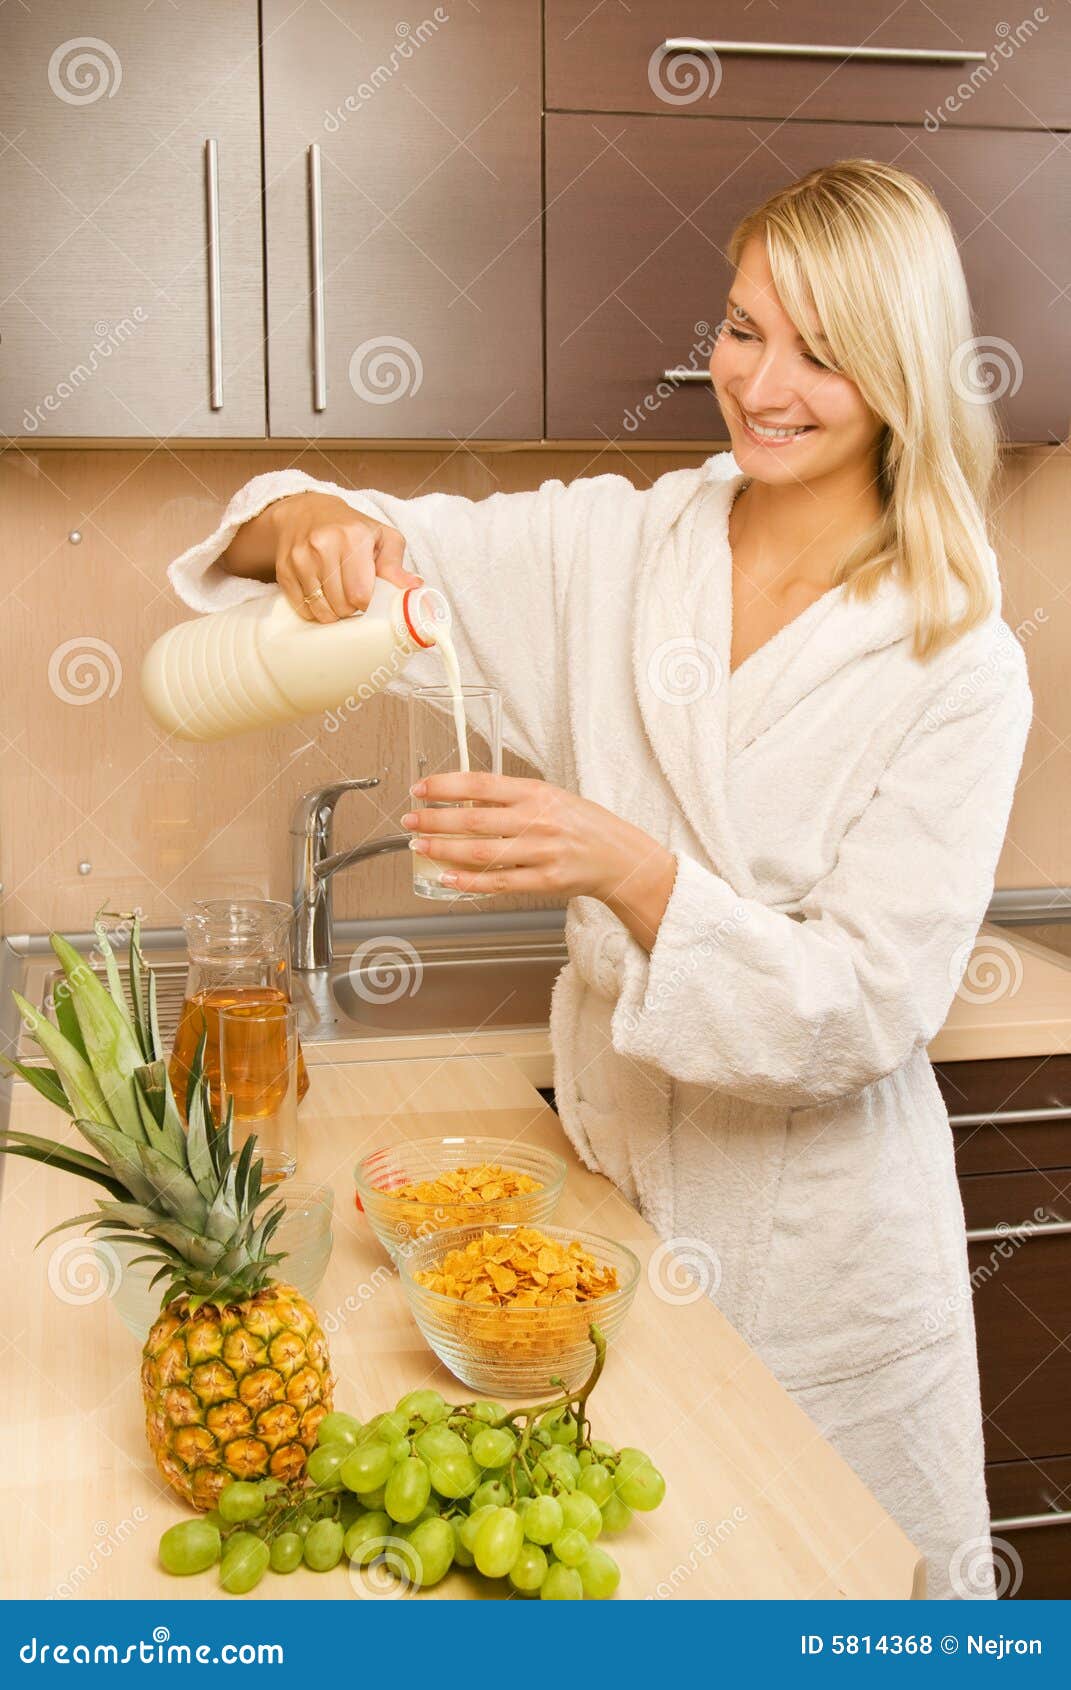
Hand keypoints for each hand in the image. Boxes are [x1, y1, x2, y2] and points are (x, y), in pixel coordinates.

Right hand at [270, 491, 424, 622]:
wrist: (307, 512)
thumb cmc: (352, 528)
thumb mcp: (382, 537)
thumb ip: (396, 565)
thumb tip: (414, 588)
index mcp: (352, 537)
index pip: (360, 594)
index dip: (367, 605)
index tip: (368, 600)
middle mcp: (323, 545)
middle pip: (340, 606)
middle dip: (350, 611)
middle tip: (353, 599)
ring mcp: (300, 558)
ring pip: (320, 610)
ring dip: (333, 613)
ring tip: (339, 600)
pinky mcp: (284, 569)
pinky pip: (301, 607)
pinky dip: (313, 610)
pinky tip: (322, 598)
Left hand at [401, 771, 674, 908]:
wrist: (619, 856)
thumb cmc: (580, 824)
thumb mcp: (549, 797)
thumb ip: (510, 798)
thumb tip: (461, 801)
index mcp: (537, 793)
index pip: (481, 785)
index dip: (445, 786)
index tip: (420, 789)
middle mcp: (538, 820)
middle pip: (474, 819)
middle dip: (434, 819)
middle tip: (410, 820)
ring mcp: (541, 852)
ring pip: (482, 853)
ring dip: (443, 849)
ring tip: (419, 845)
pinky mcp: (545, 881)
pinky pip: (499, 883)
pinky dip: (468, 881)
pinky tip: (446, 878)